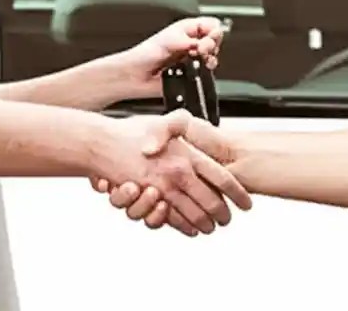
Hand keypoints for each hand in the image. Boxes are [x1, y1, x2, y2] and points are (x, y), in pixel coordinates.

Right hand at [92, 110, 250, 235]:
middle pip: (212, 202)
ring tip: (211, 227)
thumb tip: (193, 124)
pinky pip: (172, 219)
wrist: (102, 144)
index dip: (238, 193)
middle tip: (228, 219)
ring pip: (194, 214)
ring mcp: (165, 188)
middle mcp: (179, 173)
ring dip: (205, 223)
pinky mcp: (149, 200)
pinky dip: (183, 226)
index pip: (222, 177)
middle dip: (223, 214)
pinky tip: (189, 228)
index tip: (246, 203)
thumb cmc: (128, 132)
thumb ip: (181, 120)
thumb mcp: (162, 119)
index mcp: (187, 154)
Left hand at [119, 16, 225, 99]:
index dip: (213, 31)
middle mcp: (191, 43)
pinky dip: (204, 72)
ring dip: (209, 59)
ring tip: (197, 59)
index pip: (211, 25)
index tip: (206, 39)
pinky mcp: (191, 74)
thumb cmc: (143, 54)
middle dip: (211, 45)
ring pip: (213, 57)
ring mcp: (192, 59)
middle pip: (215, 41)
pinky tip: (196, 70)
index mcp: (187, 29)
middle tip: (199, 49)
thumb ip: (191, 40)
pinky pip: (206, 73)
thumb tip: (206, 42)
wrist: (134, 75)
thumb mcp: (169, 40)